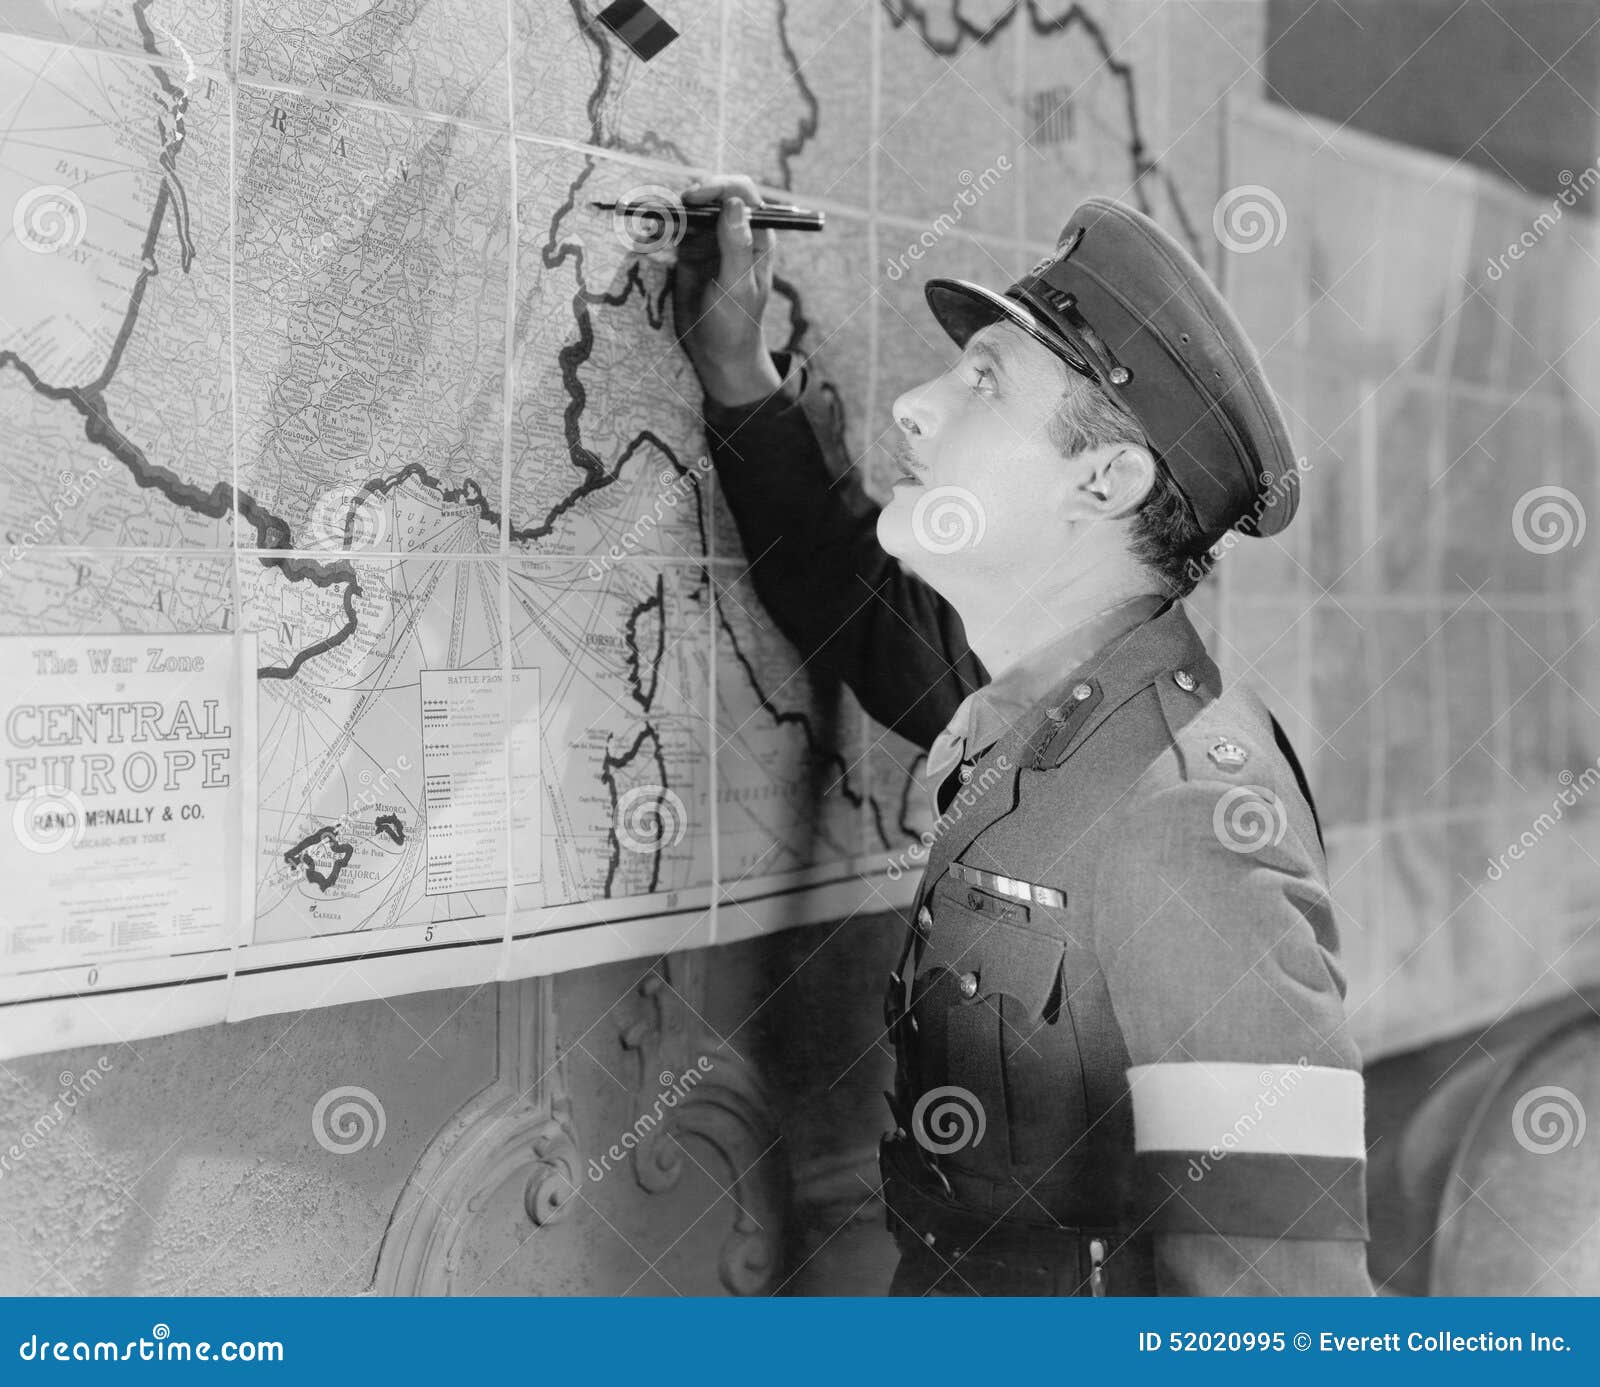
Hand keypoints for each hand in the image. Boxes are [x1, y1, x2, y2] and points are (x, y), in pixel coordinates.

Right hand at [670, 175, 784, 406]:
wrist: (719, 354)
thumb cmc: (736, 324)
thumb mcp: (737, 288)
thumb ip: (736, 246)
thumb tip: (733, 204)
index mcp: (756, 236)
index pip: (740, 193)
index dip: (717, 186)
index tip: (693, 198)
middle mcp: (732, 232)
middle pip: (710, 196)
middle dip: (686, 201)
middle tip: (665, 216)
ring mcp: (709, 242)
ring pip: (688, 212)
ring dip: (668, 216)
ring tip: (652, 233)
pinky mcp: (688, 254)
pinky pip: (672, 232)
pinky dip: (659, 232)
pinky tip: (649, 242)